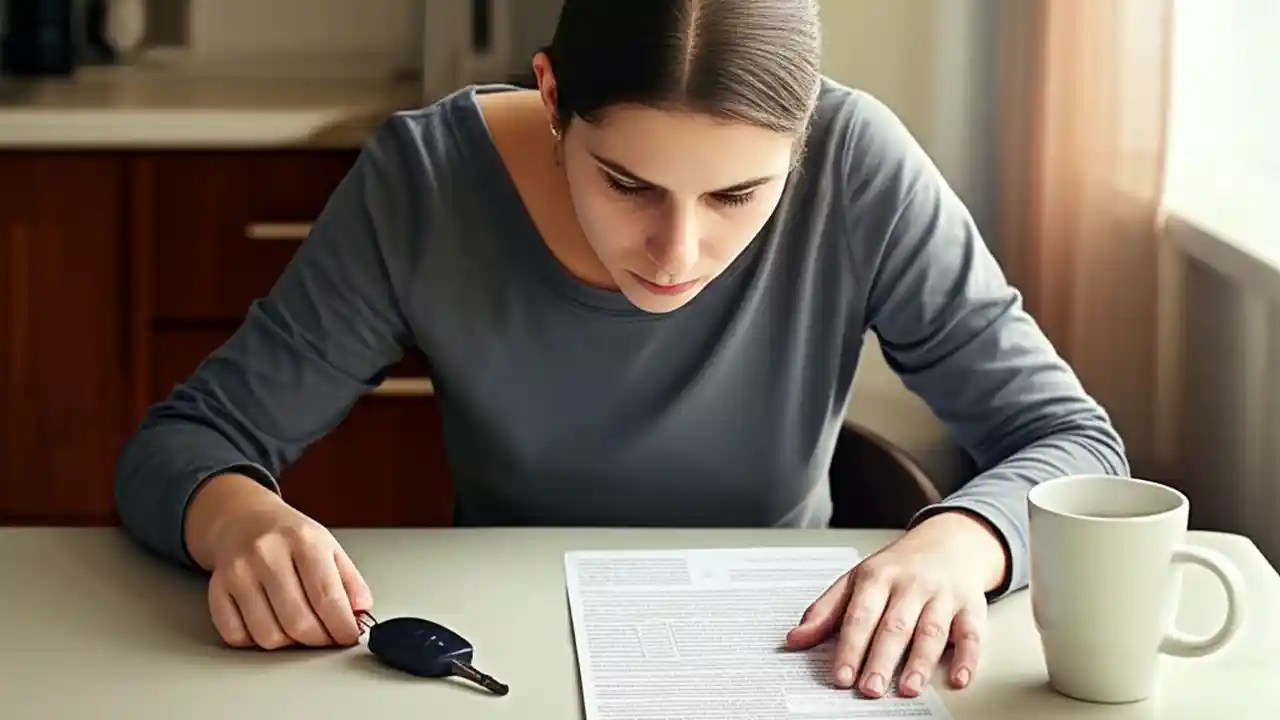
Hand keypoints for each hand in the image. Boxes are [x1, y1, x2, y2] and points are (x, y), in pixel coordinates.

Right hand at [187, 474, 372, 649]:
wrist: (243, 518)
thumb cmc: (290, 536)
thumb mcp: (329, 548)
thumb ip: (350, 581)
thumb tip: (361, 613)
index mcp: (304, 540)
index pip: (327, 596)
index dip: (342, 626)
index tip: (348, 636)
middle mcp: (268, 553)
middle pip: (298, 622)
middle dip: (319, 639)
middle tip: (326, 636)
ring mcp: (238, 572)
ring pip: (268, 635)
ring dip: (289, 642)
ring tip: (297, 626)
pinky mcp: (217, 588)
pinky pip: (237, 636)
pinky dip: (255, 639)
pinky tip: (268, 622)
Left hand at [785, 511, 1006, 697]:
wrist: (950, 542)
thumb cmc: (898, 568)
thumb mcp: (857, 580)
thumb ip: (826, 611)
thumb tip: (794, 640)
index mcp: (877, 577)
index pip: (860, 616)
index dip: (850, 647)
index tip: (841, 676)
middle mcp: (910, 585)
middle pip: (894, 626)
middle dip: (881, 659)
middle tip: (869, 689)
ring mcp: (943, 595)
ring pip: (931, 631)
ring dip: (920, 662)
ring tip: (907, 688)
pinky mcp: (971, 605)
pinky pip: (972, 633)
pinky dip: (967, 657)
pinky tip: (959, 679)